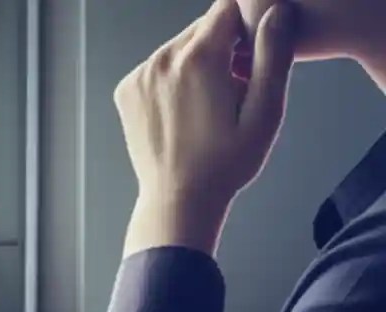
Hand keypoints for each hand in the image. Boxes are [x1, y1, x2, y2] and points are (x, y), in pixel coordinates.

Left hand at [116, 0, 297, 256]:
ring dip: (199, 63)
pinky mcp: (127, 90)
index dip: (248, 26)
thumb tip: (277, 12)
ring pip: (180, 47)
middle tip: (234, 88)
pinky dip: (175, 79)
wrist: (178, 199)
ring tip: (210, 105)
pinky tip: (187, 111)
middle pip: (203, 28)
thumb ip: (273, 54)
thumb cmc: (226, 163)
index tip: (252, 58)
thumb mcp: (265, 110)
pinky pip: (159, 68)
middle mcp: (161, 59)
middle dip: (224, 47)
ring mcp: (139, 75)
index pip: (229, 8)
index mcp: (197, 58)